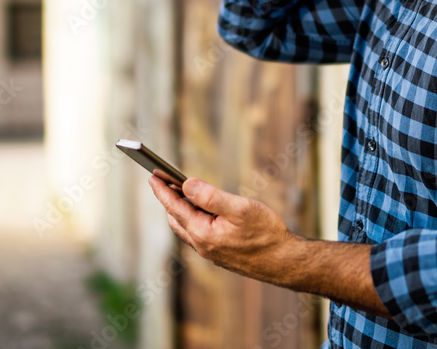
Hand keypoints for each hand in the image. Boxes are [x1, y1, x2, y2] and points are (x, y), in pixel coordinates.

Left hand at [148, 175, 300, 283]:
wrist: (283, 262)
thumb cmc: (265, 233)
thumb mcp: (240, 208)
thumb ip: (211, 197)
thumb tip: (187, 185)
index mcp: (203, 233)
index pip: (175, 207)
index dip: (163, 190)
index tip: (152, 175)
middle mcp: (202, 245)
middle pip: (177, 219)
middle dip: (168, 200)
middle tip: (163, 181)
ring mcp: (211, 252)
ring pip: (187, 229)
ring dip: (180, 211)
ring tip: (179, 193)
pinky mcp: (220, 255)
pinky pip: (198, 235)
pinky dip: (193, 220)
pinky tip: (202, 213)